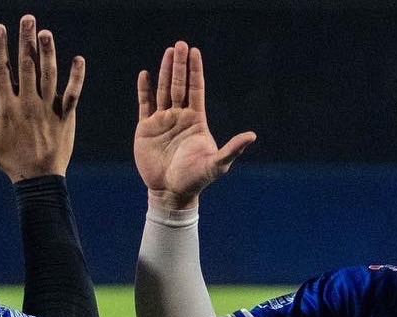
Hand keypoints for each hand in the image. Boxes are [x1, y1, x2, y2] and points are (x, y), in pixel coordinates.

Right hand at [0, 15, 84, 181]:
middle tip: (28, 19)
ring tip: (45, 32)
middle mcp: (28, 104)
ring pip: (49, 76)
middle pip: (27, 66)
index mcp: (8, 107)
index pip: (1, 71)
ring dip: (48, 53)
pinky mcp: (65, 117)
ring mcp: (48, 110)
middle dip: (26, 41)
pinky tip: (78, 59)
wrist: (38, 179)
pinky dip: (76, 77)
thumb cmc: (9, 159)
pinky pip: (72, 94)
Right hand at [134, 40, 255, 209]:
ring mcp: (163, 121)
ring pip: (163, 90)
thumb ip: (233, 148)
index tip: (195, 52)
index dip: (195, 71)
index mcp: (196, 121)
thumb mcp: (217, 164)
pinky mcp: (146, 129)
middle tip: (180, 44)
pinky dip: (144, 90)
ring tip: (167, 52)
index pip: (196, 90)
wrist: (171, 192)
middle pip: (179, 85)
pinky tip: (145, 74)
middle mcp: (179, 117)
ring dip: (164, 71)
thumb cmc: (196, 179)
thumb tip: (252, 136)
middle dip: (179, 65)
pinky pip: (145, 104)